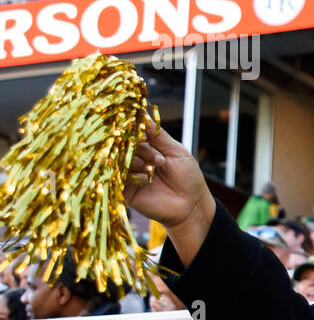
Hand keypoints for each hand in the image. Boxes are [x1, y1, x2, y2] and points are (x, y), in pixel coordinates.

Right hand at [123, 119, 215, 265]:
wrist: (191, 206)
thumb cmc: (188, 178)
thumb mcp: (176, 151)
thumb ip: (157, 134)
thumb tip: (142, 112)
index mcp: (145, 148)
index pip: (131, 132)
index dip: (133, 128)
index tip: (136, 125)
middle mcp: (133, 159)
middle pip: (122, 144)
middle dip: (139, 148)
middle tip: (159, 159)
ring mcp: (127, 174)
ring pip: (118, 158)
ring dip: (137, 161)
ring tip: (155, 169)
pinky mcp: (122, 190)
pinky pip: (115, 176)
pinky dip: (130, 174)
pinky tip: (144, 178)